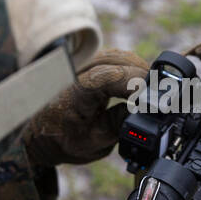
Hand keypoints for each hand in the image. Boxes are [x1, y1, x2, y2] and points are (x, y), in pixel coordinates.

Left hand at [21, 49, 148, 166]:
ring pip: (123, 57)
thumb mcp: (94, 142)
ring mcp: (83, 61)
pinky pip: (118, 58)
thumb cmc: (62, 139)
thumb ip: (120, 125)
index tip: (155, 100)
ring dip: (140, 73)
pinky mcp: (89, 61)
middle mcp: (78, 69)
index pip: (113, 75)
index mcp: (77, 89)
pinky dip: (132, 70)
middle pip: (123, 61)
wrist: (40, 131)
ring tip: (150, 95)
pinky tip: (138, 85)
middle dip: (145, 79)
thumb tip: (146, 110)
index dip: (138, 84)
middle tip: (159, 100)